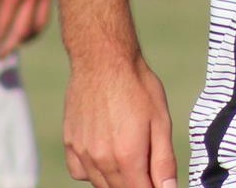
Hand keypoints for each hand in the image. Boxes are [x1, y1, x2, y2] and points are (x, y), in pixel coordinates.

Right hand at [63, 54, 178, 187]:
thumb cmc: (137, 86)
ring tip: (130, 157)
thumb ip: (164, 161)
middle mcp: (101, 160)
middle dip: (138, 185)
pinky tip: (106, 156)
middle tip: (148, 169)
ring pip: (100, 185)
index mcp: (127, 156)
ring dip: (117, 180)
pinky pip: (80, 172)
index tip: (159, 182)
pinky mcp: (70, 144)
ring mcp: (82, 153)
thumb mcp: (161, 121)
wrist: (103, 60)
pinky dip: (94, 172)